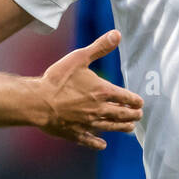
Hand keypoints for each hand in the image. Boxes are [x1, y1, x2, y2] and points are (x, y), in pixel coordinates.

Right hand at [36, 30, 143, 148]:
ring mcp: (88, 123)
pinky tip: (102, 144)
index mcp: (102, 92)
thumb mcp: (79, 57)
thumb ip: (100, 47)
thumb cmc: (58, 79)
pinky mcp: (76, 133)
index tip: (140, 103)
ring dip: (122, 128)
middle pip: (122, 114)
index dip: (135, 100)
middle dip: (132, 115)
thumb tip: (117, 34)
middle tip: (138, 116)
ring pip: (111, 127)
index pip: (126, 98)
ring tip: (130, 128)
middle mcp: (99, 109)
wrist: (38, 101)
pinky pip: (90, 140)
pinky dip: (98, 143)